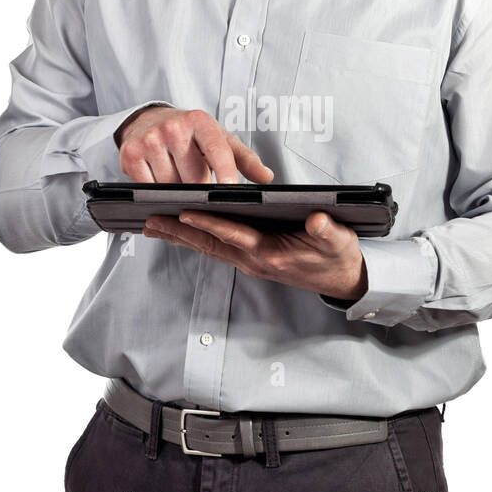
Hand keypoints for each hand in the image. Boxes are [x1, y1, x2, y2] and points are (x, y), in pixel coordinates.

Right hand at [117, 106, 273, 184]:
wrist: (149, 120)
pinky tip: (160, 181)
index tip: (230, 188)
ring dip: (177, 192)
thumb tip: (266, 177)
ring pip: (170, 186)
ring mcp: (150, 140)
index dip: (225, 170)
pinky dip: (156, 192)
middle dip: (199, 189)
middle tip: (200, 186)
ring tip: (178, 179)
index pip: (217, 149)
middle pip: (193, 177)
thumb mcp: (219, 139)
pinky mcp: (130, 154)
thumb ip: (244, 159)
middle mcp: (174, 127)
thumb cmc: (190, 134)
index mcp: (200, 122)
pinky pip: (148, 188)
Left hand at [142, 208, 368, 300]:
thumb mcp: (340, 241)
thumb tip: (318, 219)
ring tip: (152, 226)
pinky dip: (195, 239)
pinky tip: (180, 232)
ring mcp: (250, 262)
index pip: (234, 234)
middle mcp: (254, 260)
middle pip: (210, 243)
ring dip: (180, 237)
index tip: (184, 212)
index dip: (209, 223)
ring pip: (208, 248)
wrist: (342, 280)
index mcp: (272, 252)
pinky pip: (216, 249)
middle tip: (149, 221)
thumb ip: (328, 230)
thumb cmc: (338, 256)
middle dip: (178, 231)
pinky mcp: (250, 260)